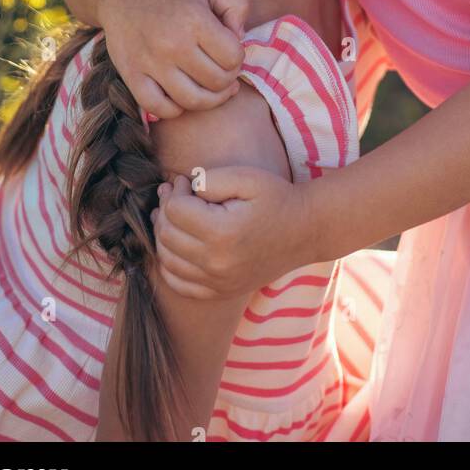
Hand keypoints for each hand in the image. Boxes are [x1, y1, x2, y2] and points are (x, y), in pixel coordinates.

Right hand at [96, 0, 248, 119]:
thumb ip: (237, 7)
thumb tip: (240, 38)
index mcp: (195, 21)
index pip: (233, 58)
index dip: (238, 58)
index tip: (230, 51)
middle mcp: (173, 45)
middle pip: (217, 82)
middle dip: (228, 79)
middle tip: (222, 70)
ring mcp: (151, 64)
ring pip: (193, 101)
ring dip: (209, 99)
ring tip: (210, 87)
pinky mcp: (132, 77)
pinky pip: (159, 109)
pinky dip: (175, 109)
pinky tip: (182, 95)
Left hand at [151, 170, 311, 299]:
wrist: (305, 231)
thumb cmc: (276, 198)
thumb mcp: (247, 177)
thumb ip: (210, 179)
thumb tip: (182, 189)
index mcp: (222, 233)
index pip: (174, 211)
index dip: (175, 191)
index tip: (186, 181)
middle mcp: (216, 264)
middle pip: (166, 235)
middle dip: (165, 210)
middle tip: (176, 193)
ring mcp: (218, 283)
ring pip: (167, 260)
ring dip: (164, 235)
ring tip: (175, 215)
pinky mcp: (220, 292)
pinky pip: (178, 284)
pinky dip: (169, 265)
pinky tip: (177, 244)